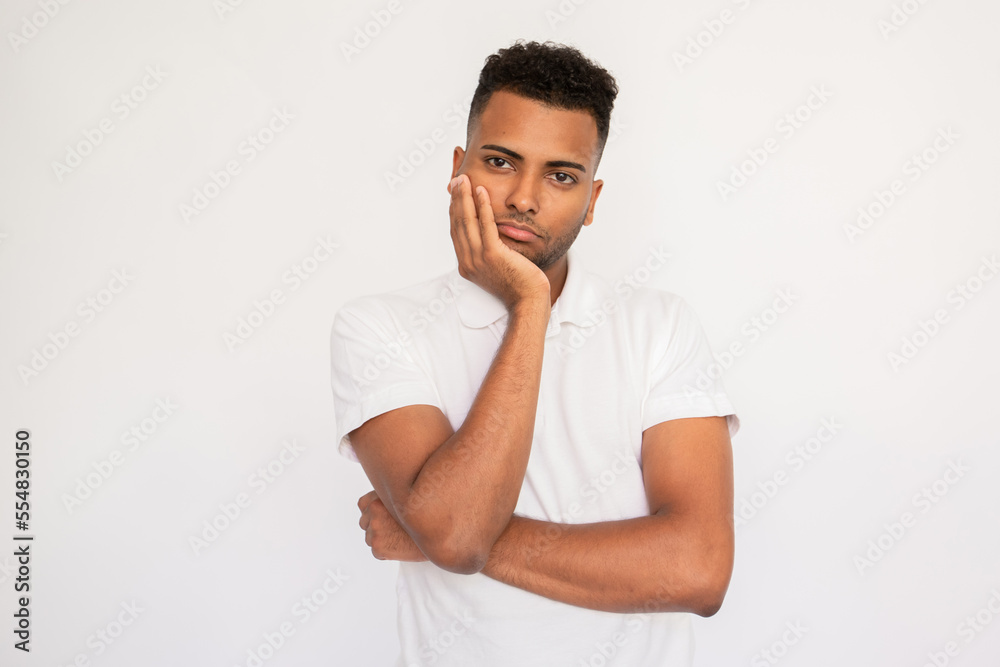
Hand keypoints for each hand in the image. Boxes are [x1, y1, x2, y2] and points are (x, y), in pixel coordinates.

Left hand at [358, 490, 427, 562]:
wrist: (437, 535)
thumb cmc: (424, 514)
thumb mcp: (406, 496)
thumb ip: (390, 496)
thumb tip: (379, 497)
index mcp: (377, 501)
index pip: (363, 504)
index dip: (374, 509)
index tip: (384, 513)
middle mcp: (373, 515)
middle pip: (365, 522)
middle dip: (376, 525)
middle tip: (394, 527)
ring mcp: (374, 532)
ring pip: (370, 537)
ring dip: (381, 538)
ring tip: (399, 536)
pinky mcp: (378, 548)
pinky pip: (376, 551)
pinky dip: (386, 551)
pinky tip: (400, 545)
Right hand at [448, 174, 550, 310]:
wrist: (528, 301)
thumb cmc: (518, 285)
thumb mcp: (498, 267)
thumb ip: (489, 251)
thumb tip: (489, 234)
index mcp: (467, 265)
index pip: (456, 231)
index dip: (454, 210)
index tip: (455, 193)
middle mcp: (468, 262)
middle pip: (458, 224)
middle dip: (456, 199)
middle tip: (456, 179)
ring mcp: (478, 259)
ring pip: (467, 221)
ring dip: (465, 197)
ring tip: (464, 179)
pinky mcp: (492, 255)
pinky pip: (485, 225)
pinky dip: (482, 206)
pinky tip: (481, 191)